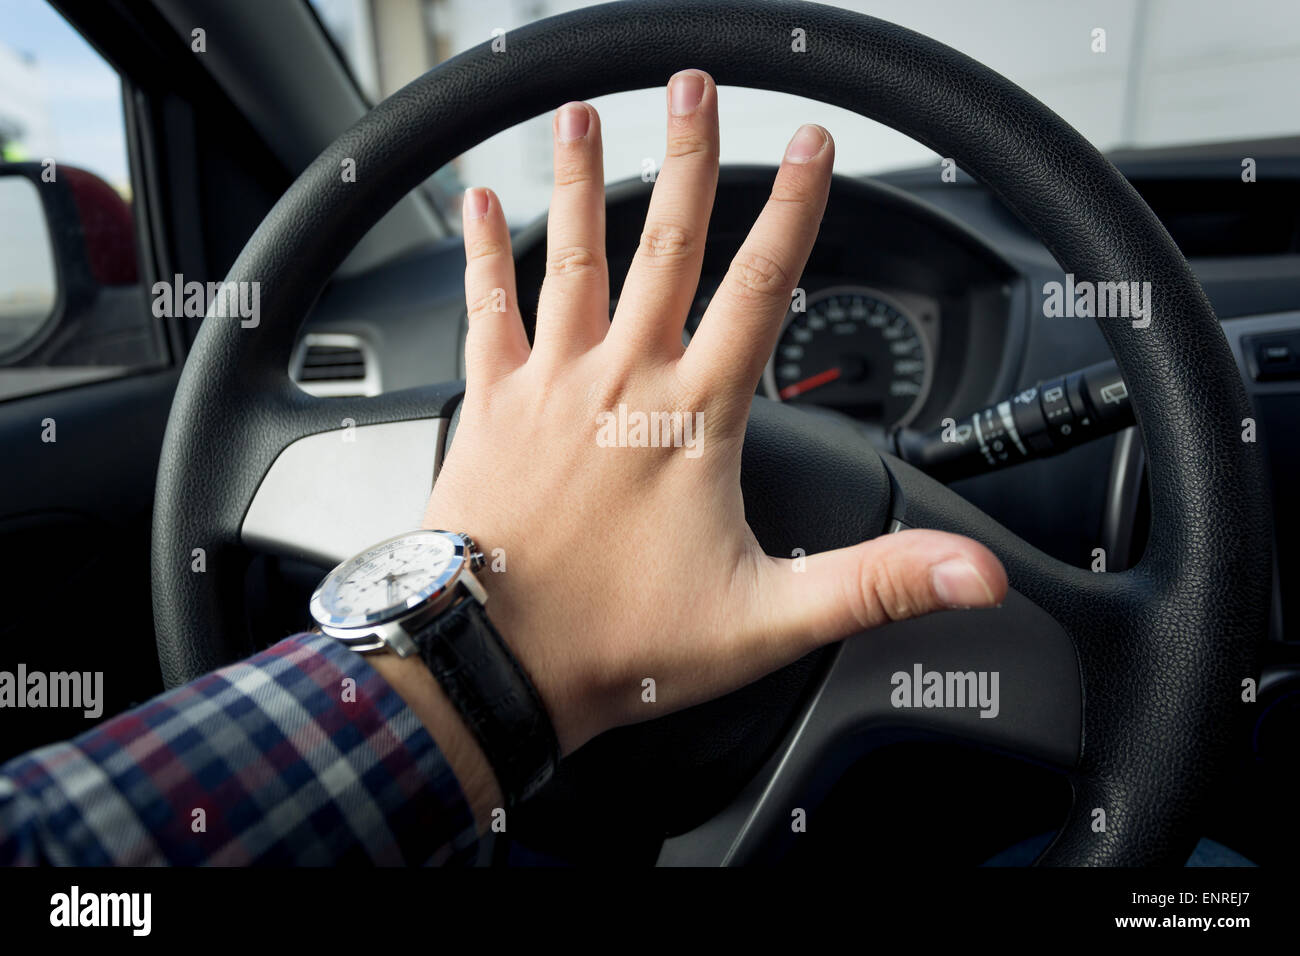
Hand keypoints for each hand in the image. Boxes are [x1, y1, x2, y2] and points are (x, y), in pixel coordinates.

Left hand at [423, 70, 1006, 764]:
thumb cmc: (618, 640)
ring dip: (584, 178)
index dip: (796, 209)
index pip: (761, 287)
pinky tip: (479, 201)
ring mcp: (550, 384)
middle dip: (690, 156)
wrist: (493, 663)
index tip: (813, 143)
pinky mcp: (490, 404)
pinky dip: (484, 252)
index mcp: (693, 418)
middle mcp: (620, 381)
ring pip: (575, 255)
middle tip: (697, 86)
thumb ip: (876, 584)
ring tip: (586, 110)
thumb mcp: (767, 619)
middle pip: (668, 243)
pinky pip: (487, 308)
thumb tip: (974, 575)